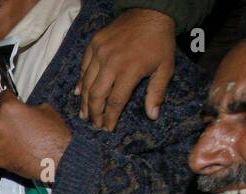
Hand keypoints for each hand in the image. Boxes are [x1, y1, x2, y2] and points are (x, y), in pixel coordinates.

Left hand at [0, 94, 72, 181]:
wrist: (58, 160)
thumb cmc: (54, 133)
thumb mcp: (47, 109)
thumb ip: (30, 107)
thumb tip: (26, 110)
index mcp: (9, 108)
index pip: (3, 96)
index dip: (10, 97)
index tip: (12, 99)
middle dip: (6, 117)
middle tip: (18, 122)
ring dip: (6, 135)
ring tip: (20, 140)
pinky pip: (0, 151)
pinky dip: (7, 150)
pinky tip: (19, 152)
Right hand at [76, 8, 176, 130]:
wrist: (151, 12)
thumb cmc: (160, 42)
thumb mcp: (165, 68)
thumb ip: (157, 93)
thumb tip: (152, 116)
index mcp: (130, 70)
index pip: (115, 102)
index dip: (110, 118)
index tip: (108, 129)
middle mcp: (111, 62)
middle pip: (96, 96)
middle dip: (94, 114)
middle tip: (95, 124)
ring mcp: (100, 52)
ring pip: (86, 83)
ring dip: (84, 102)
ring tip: (84, 114)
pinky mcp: (94, 44)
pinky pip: (84, 67)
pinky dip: (81, 81)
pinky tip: (80, 92)